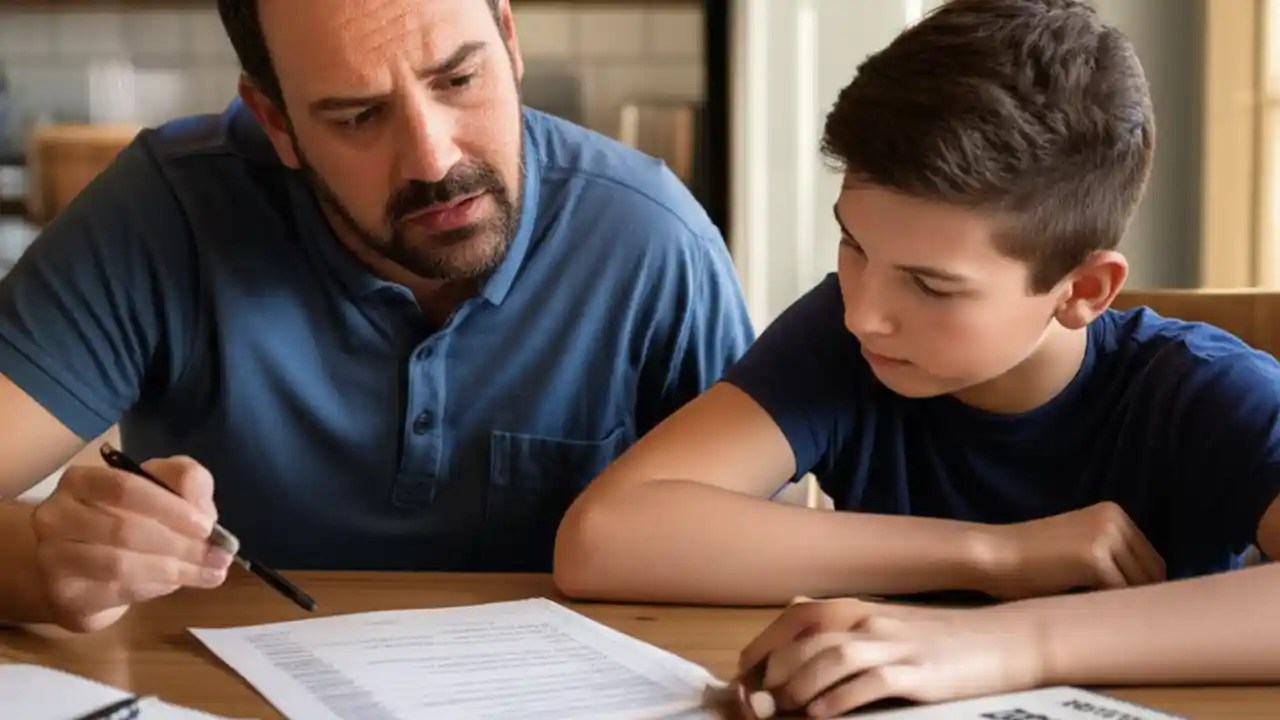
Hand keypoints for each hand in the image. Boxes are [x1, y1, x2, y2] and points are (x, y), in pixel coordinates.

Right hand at [30, 456, 231, 631]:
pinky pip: (114, 591)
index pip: (124, 487)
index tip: (206, 526)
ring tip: (209, 574)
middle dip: (181, 545)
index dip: (169, 507)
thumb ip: (186, 483)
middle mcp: (56, 516)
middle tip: (218, 558)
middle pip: (125, 529)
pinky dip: (153, 588)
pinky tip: (176, 585)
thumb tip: (203, 510)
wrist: (89, 574)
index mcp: (81, 481)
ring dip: (173, 570)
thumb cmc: (132, 521)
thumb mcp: (164, 492)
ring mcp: (52, 557)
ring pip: (120, 564)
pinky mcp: (63, 594)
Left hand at [735, 598, 1043, 718]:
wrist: (1005, 641)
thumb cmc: (940, 639)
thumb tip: (797, 619)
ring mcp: (895, 645)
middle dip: (774, 673)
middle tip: (759, 703)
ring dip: (800, 686)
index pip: (794, 618)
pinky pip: (870, 682)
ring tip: (785, 711)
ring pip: (831, 658)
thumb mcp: (886, 623)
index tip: (744, 676)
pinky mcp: (919, 674)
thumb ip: (842, 625)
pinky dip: (839, 699)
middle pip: (805, 639)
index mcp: (858, 609)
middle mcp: (870, 621)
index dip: (763, 647)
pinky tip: (822, 715)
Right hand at [981, 501, 1164, 600]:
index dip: (1140, 586)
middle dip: (1138, 596)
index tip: (1120, 605)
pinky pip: (1119, 593)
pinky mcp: (1094, 559)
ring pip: (1139, 585)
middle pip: (1152, 572)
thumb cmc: (1030, 559)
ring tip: (1099, 613)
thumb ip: (1111, 555)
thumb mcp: (1077, 544)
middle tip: (1112, 615)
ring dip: (1124, 603)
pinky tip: (1090, 612)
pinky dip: (1110, 608)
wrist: (993, 554)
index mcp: (1113, 512)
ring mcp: (1105, 537)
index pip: (1151, 559)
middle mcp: (1114, 519)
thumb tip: (1150, 590)